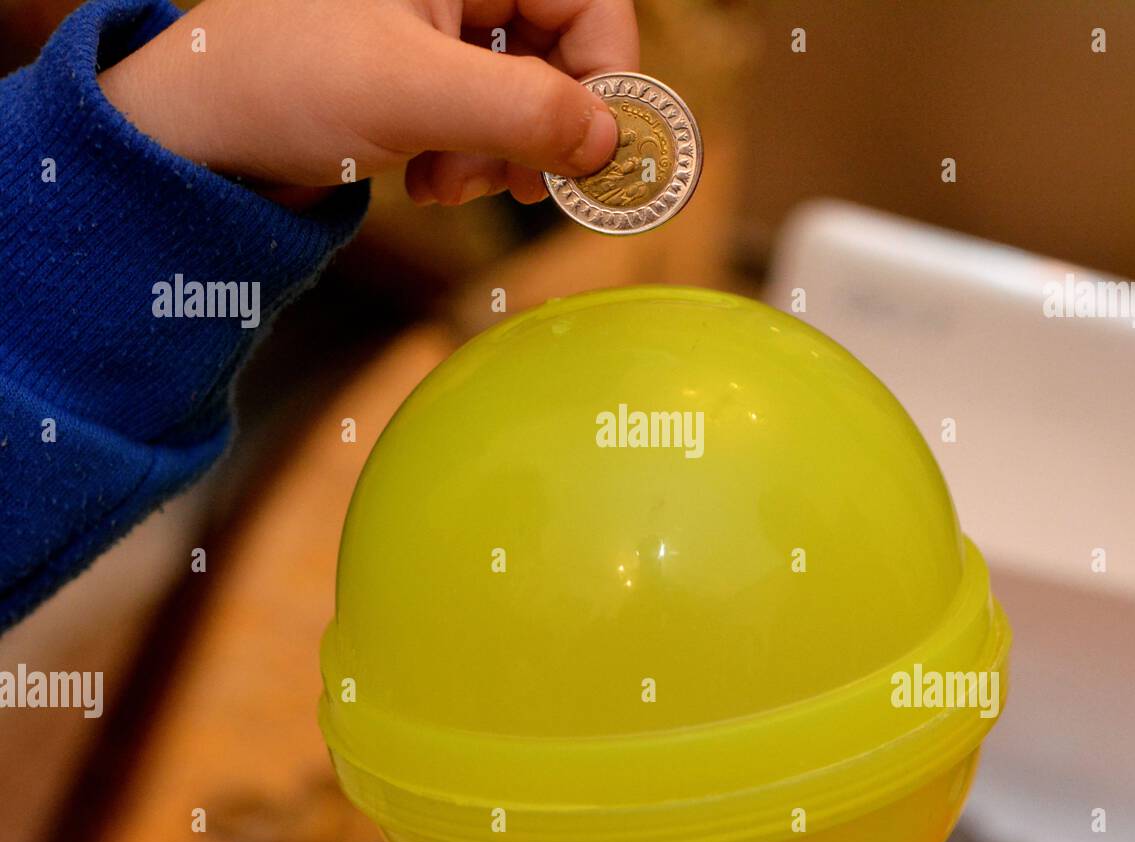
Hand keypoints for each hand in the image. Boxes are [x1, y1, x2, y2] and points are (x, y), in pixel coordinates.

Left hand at [98, 0, 637, 205]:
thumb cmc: (279, 83)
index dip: (608, 70)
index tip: (600, 147)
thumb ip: (525, 111)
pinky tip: (426, 180)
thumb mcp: (413, 93)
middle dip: (542, 127)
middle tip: (526, 186)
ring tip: (448, 184)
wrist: (193, 139)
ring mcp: (438, 29)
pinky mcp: (422, 77)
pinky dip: (471, 161)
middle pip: (559, 49)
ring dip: (501, 155)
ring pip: (526, 94)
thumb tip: (608, 141)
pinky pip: (485, 119)